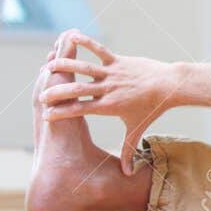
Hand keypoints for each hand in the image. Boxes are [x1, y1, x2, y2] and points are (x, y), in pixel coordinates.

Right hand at [39, 31, 181, 173]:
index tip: (45, 116)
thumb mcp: (137, 129)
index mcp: (109, 106)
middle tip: (41, 96)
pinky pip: (99, 50)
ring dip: (65, 66)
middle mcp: (108, 89)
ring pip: (85, 68)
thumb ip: (129, 150)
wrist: (170, 86)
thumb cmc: (153, 109)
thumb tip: (127, 173)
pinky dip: (86, 43)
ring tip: (47, 66)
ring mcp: (113, 73)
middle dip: (57, 93)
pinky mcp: (118, 61)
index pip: (80, 110)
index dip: (62, 113)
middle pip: (77, 90)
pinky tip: (70, 36)